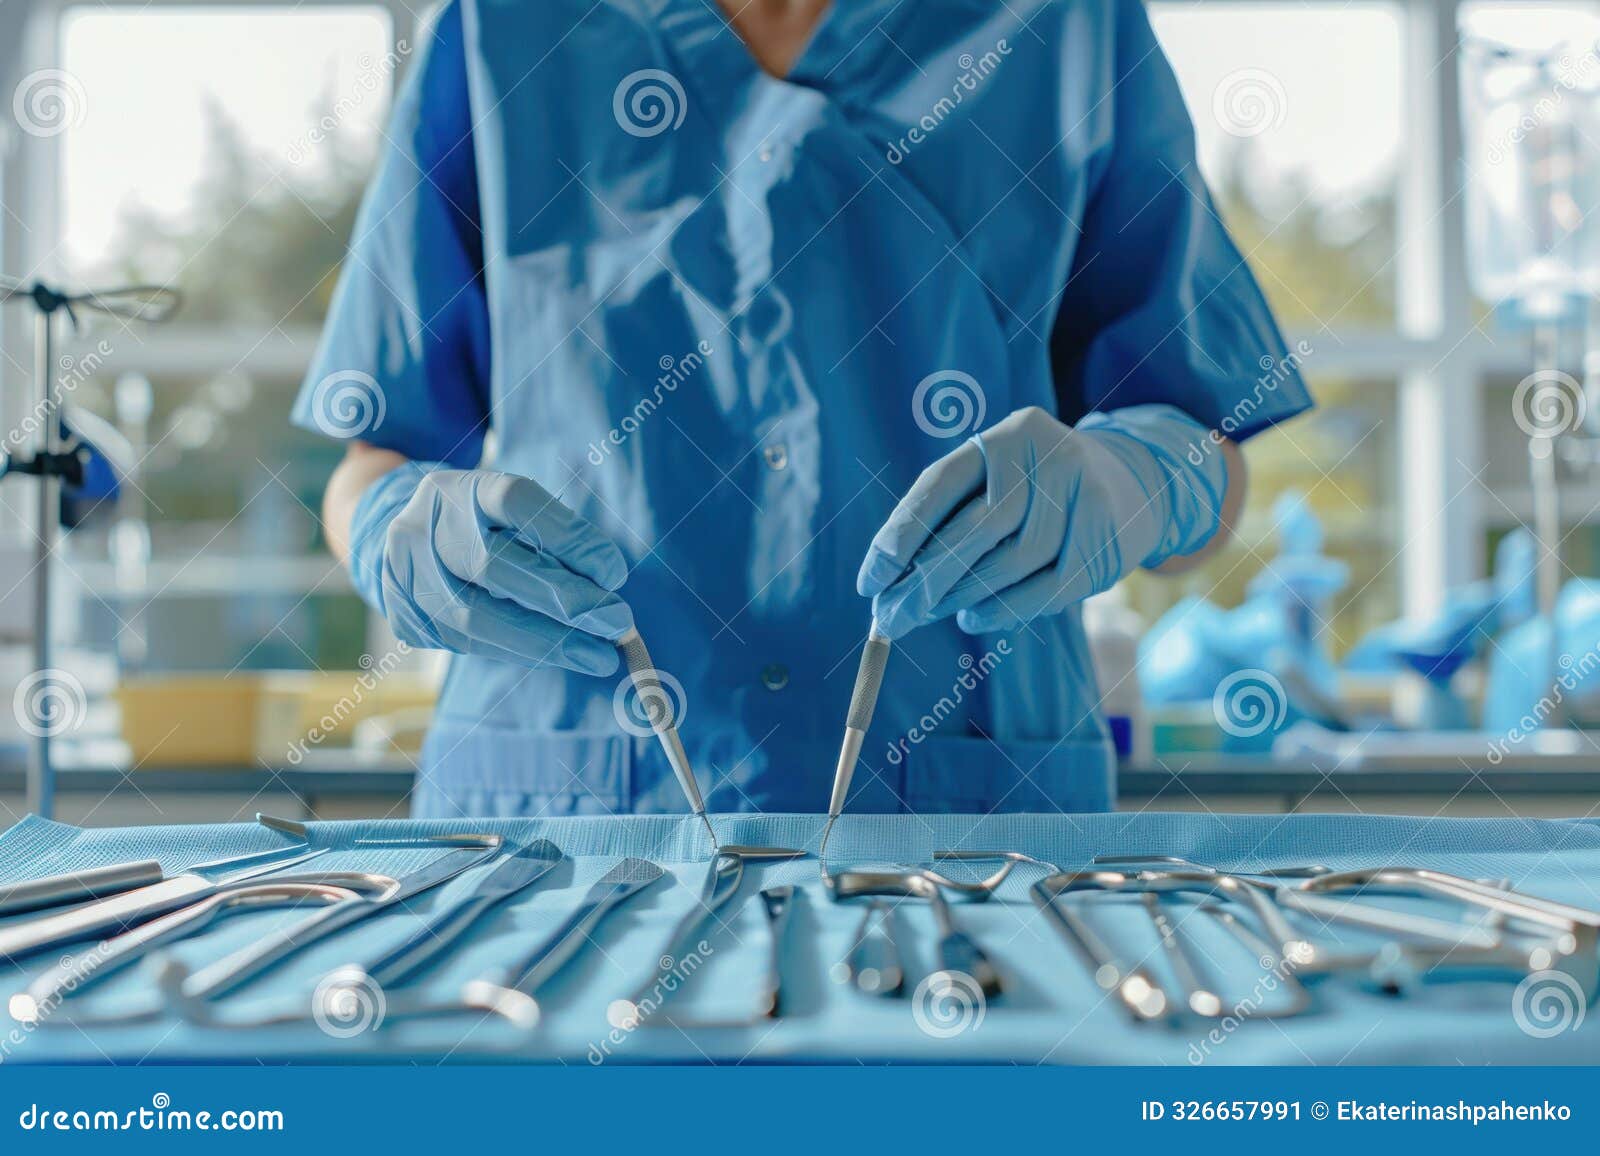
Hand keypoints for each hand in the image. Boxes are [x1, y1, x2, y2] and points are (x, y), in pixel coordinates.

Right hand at [348, 463, 632, 674]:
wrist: (396, 537)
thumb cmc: (480, 523)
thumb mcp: (511, 511)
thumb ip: (553, 535)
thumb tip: (607, 582)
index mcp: (460, 488)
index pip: (514, 501)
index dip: (566, 535)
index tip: (614, 571)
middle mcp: (428, 528)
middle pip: (495, 564)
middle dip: (564, 599)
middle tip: (617, 621)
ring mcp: (410, 575)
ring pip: (479, 615)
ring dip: (549, 641)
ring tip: (599, 656)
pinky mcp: (408, 617)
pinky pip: (472, 642)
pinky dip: (524, 651)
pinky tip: (562, 655)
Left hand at [859, 405, 1223, 638]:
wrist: (1131, 484)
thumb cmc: (1037, 496)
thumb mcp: (993, 489)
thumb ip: (948, 527)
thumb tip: (889, 591)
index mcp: (1001, 439)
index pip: (939, 486)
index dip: (900, 536)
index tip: (870, 582)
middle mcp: (1042, 453)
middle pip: (976, 527)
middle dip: (926, 580)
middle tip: (891, 620)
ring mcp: (1080, 488)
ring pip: (1014, 558)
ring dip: (966, 594)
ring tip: (933, 614)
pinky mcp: (1107, 529)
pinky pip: (1051, 584)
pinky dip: (1007, 609)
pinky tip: (974, 618)